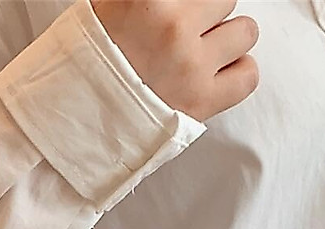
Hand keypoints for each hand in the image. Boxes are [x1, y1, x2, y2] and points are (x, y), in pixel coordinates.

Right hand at [90, 0, 259, 122]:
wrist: (76, 121)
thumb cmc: (90, 65)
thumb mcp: (109, 8)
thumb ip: (149, 1)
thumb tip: (174, 2)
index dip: (191, 5)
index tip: (187, 13)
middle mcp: (172, 24)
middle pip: (223, 0)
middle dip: (208, 17)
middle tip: (185, 37)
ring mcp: (190, 63)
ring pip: (244, 32)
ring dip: (226, 43)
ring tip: (199, 58)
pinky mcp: (201, 100)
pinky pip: (248, 74)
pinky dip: (238, 74)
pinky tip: (216, 76)